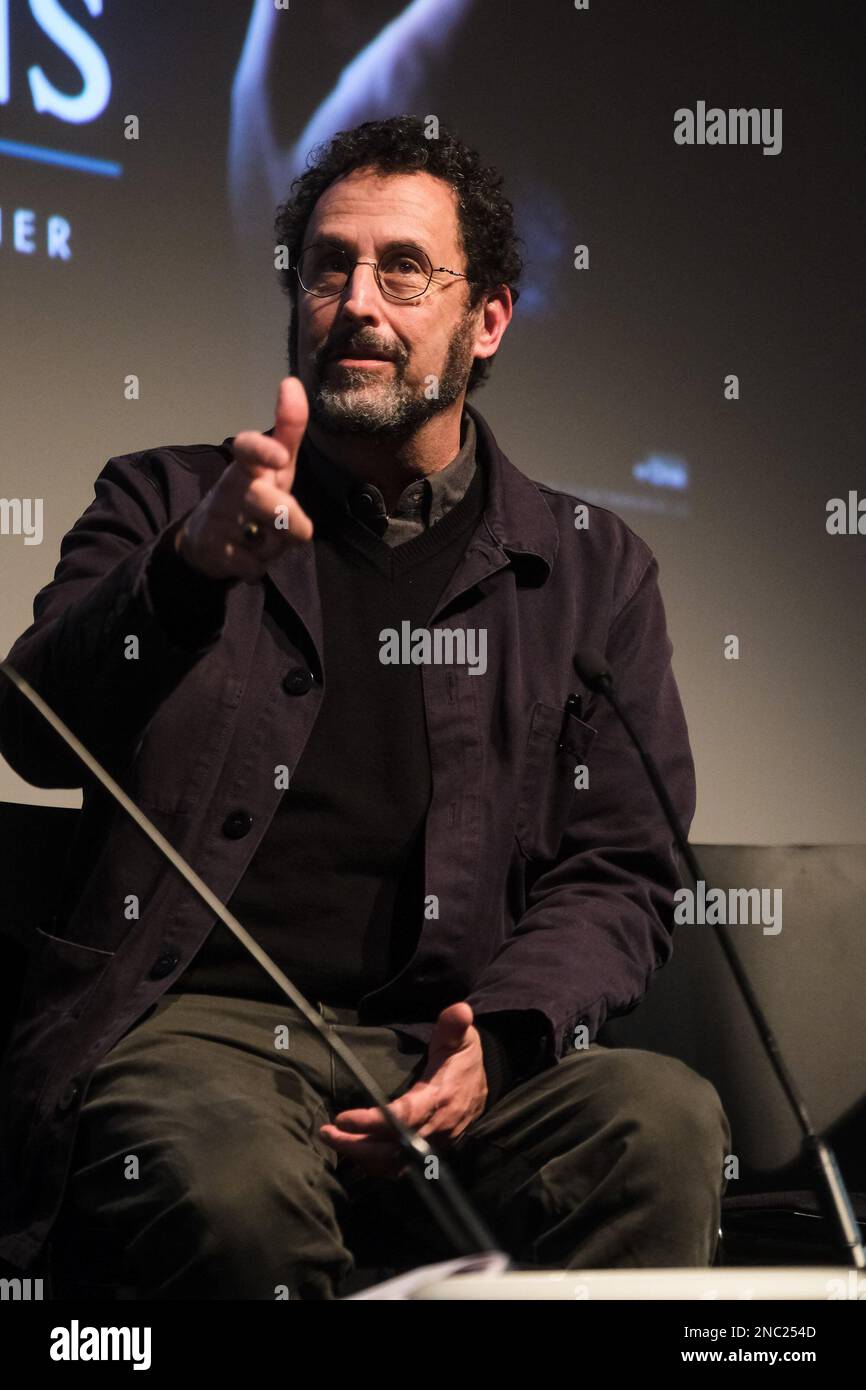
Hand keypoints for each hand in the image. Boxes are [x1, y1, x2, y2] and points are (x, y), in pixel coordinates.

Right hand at [177, 376, 313, 580]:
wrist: (205, 540)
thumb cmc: (250, 496)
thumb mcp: (274, 466)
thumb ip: (288, 431)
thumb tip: (292, 383)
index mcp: (246, 466)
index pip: (249, 450)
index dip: (263, 451)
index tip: (281, 458)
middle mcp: (229, 489)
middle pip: (266, 502)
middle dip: (288, 517)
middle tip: (297, 527)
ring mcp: (217, 520)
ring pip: (264, 539)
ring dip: (276, 545)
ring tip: (265, 538)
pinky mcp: (212, 551)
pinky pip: (251, 565)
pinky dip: (257, 566)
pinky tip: (246, 555)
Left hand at [318, 1002, 487, 1178]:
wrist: (484, 1083)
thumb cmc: (464, 1058)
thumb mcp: (461, 1037)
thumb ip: (454, 1025)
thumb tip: (459, 1010)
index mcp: (441, 1098)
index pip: (405, 1116)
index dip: (373, 1122)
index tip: (343, 1118)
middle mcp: (437, 1128)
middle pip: (393, 1147)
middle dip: (357, 1143)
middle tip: (327, 1132)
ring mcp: (434, 1144)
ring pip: (394, 1163)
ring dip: (362, 1156)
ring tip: (334, 1140)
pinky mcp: (430, 1152)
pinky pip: (400, 1167)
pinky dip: (375, 1164)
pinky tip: (356, 1151)